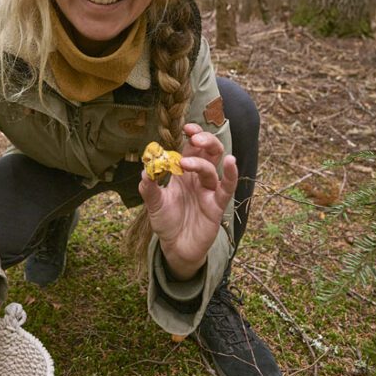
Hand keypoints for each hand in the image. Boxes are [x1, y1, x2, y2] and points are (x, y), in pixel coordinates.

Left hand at [138, 123, 237, 279]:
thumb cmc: (166, 223)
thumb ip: (149, 188)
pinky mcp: (217, 205)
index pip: (191, 148)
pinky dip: (230, 173)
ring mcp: (209, 190)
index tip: (187, 127)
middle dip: (204, 139)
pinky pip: (227, 187)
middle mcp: (198, 178)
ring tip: (186, 163)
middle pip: (208, 151)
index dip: (192, 135)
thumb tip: (145, 171)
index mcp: (183, 173)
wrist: (175, 248)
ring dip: (202, 160)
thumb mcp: (154, 205)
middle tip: (194, 136)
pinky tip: (231, 162)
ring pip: (214, 166)